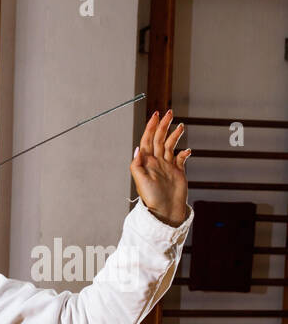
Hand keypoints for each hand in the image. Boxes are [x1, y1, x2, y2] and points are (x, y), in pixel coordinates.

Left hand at [131, 110, 190, 226]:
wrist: (165, 210)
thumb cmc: (151, 198)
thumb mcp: (140, 180)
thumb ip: (137, 165)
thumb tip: (137, 148)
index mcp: (147, 162)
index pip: (148, 140)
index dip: (151, 127)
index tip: (156, 114)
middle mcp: (156, 162)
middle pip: (159, 139)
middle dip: (163, 125)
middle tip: (169, 112)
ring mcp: (167, 166)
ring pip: (170, 146)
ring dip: (174, 135)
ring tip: (180, 126)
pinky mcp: (177, 172)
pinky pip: (180, 158)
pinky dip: (184, 153)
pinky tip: (187, 150)